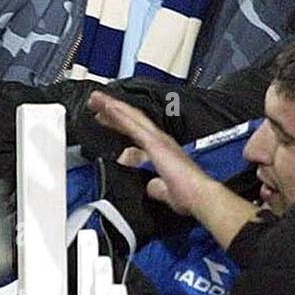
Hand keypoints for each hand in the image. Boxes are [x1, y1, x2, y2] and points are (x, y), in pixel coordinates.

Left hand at [88, 92, 208, 215]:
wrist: (198, 196)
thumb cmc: (188, 194)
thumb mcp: (165, 189)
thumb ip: (156, 185)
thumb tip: (151, 185)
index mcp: (162, 149)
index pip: (136, 131)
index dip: (120, 123)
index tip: (105, 118)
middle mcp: (160, 140)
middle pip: (132, 119)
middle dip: (113, 110)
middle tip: (96, 101)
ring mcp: (157, 139)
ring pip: (130, 117)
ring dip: (112, 107)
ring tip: (96, 99)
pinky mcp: (154, 143)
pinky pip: (132, 125)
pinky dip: (120, 115)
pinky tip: (108, 107)